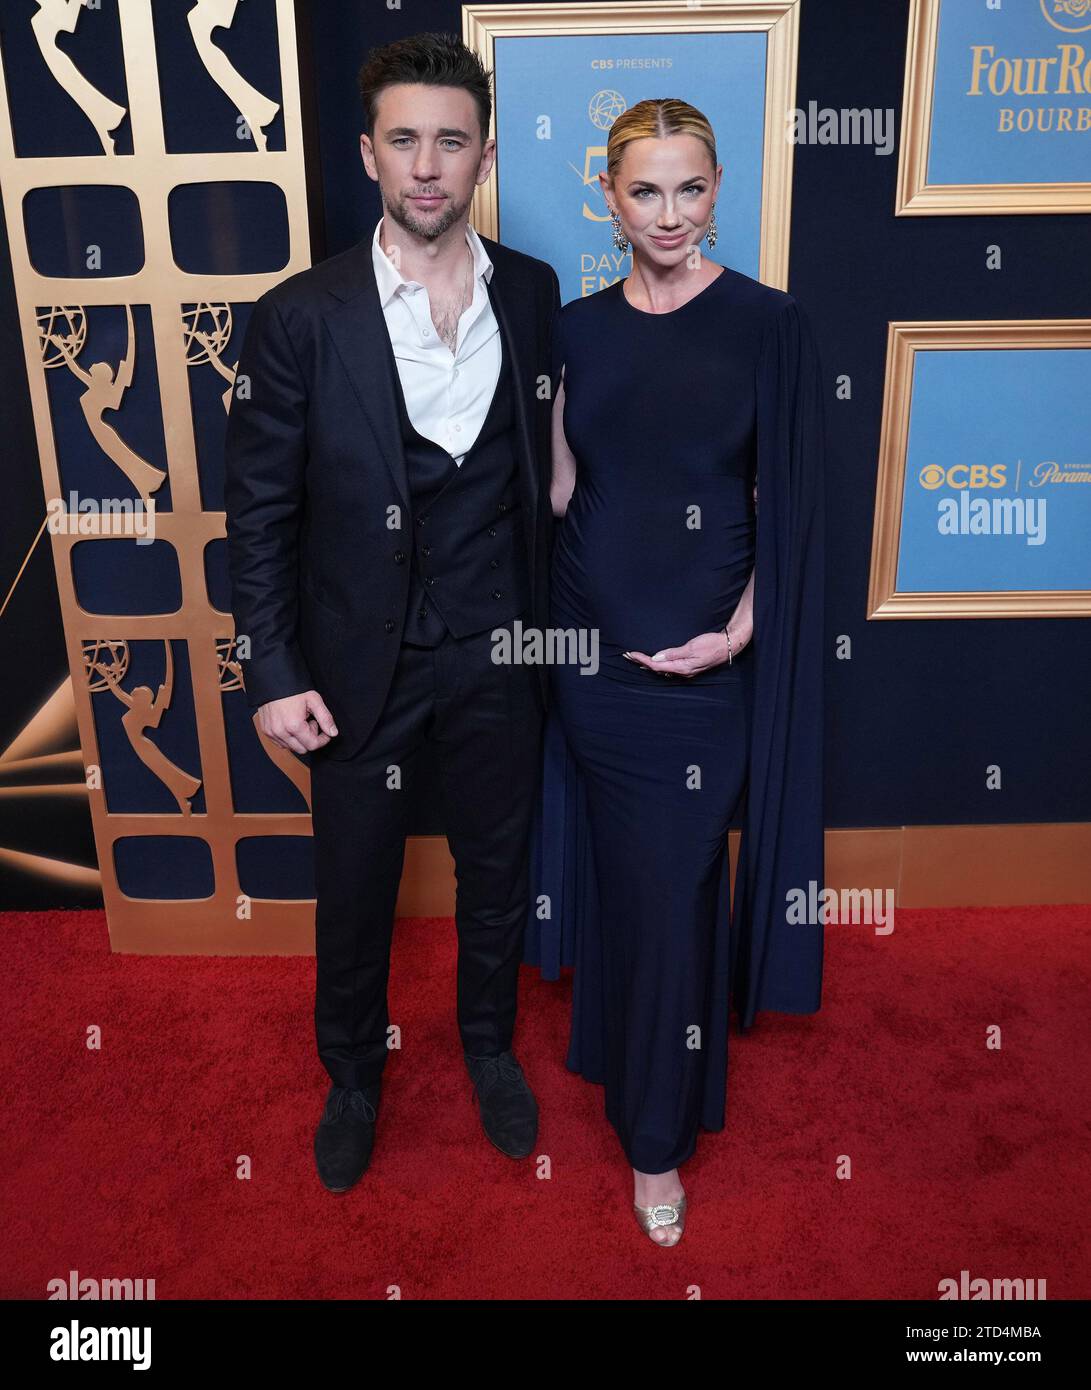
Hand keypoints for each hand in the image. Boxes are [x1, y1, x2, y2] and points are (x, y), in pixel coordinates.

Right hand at [257, 690, 337, 753]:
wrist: (273, 680)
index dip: (322, 740)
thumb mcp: (314, 700)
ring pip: (291, 747)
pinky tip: (291, 724)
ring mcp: (271, 732)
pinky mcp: (266, 731)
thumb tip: (333, 733)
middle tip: (310, 722)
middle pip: (302, 749)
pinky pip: (280, 743)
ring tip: (300, 721)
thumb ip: (325, 718)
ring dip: (299, 738)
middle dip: (310, 739)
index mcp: (294, 726)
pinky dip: (288, 738)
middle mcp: (281, 732)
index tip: (325, 731)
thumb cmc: (293, 689)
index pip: (312, 745)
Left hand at [625, 624, 752, 677]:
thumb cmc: (712, 644)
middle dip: (641, 662)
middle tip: (627, 656)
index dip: (642, 659)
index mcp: (682, 667)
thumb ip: (674, 653)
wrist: (728, 646)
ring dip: (647, 663)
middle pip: (656, 669)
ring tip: (635, 659)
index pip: (656, 665)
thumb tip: (656, 657)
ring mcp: (685, 670)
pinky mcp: (687, 667)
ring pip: (661, 669)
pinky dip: (656, 664)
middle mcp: (682, 672)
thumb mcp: (692, 647)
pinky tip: (653, 661)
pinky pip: (667, 667)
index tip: (631, 654)